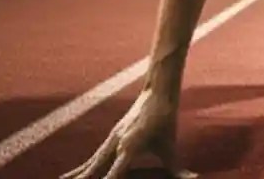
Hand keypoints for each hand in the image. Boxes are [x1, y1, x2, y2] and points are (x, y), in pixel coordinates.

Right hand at [61, 89, 195, 178]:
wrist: (157, 93)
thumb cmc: (164, 120)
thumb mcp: (170, 146)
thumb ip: (176, 168)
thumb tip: (194, 178)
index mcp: (129, 147)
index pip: (114, 172)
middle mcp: (115, 143)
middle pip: (95, 168)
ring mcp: (111, 140)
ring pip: (90, 163)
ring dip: (77, 174)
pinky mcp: (110, 138)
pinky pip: (93, 157)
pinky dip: (81, 167)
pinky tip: (69, 175)